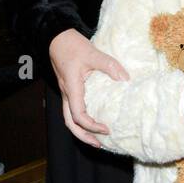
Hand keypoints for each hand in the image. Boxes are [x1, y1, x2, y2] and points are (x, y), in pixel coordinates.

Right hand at [50, 28, 129, 147]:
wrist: (57, 38)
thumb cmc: (73, 46)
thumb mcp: (93, 53)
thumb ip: (109, 65)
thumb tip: (125, 80)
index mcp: (72, 88)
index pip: (78, 115)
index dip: (91, 125)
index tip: (106, 128)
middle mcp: (67, 93)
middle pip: (70, 123)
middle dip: (83, 136)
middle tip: (99, 144)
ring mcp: (67, 92)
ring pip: (69, 118)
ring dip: (81, 130)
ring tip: (96, 139)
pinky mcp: (70, 89)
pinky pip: (73, 110)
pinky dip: (82, 120)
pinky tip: (94, 120)